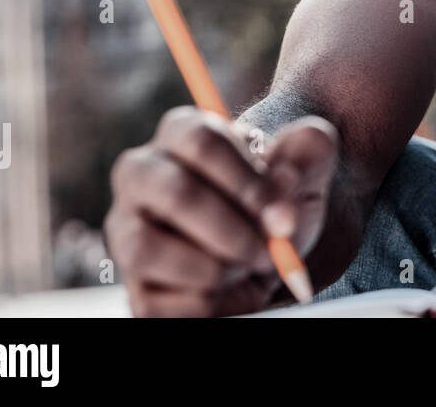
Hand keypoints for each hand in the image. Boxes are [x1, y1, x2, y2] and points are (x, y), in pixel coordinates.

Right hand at [105, 106, 338, 316]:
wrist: (270, 259)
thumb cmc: (277, 204)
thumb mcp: (306, 175)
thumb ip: (309, 154)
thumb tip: (283, 174)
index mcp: (183, 133)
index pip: (202, 141)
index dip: (248, 181)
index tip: (281, 214)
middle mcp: (142, 174)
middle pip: (176, 193)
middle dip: (233, 230)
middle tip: (269, 250)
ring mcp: (126, 228)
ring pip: (146, 248)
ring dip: (214, 268)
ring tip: (245, 267)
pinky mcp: (133, 283)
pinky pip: (154, 300)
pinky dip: (206, 303)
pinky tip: (228, 290)